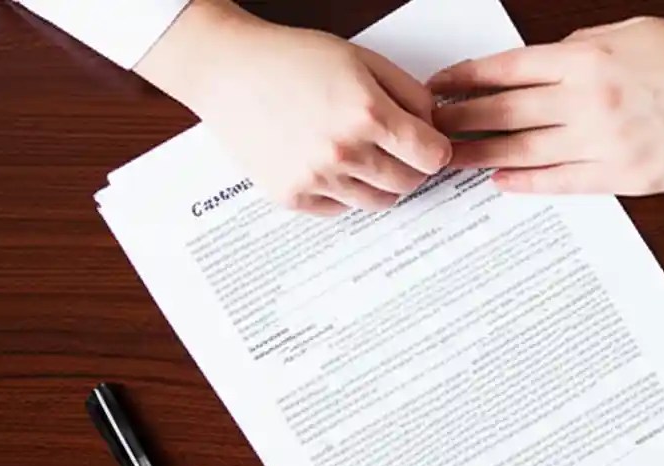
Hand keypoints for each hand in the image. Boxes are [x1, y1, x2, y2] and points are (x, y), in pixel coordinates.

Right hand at [136, 0, 450, 213]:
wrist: (227, 70)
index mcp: (367, 113)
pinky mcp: (292, 196)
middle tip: (393, 146)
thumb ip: (410, 94)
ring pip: (379, 202)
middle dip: (411, 165)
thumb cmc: (293, 58)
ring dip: (381, 182)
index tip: (427, 142)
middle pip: (410, 182)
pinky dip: (345, 191)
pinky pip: (342, 208)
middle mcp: (343, 151)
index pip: (433, 156)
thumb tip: (435, 129)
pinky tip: (329, 162)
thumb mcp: (363, 60)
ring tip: (361, 153)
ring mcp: (316, 178)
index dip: (435, 147)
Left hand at [427, 15, 663, 195]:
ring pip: (525, 149)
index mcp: (586, 56)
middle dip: (459, 118)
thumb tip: (544, 59)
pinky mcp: (625, 174)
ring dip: (481, 154)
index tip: (438, 87)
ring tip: (449, 160)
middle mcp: (587, 98)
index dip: (465, 79)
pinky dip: (527, 181)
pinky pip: (562, 180)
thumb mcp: (633, 31)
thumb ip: (583, 45)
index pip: (506, 68)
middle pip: (505, 110)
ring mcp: (605, 140)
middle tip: (427, 128)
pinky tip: (501, 181)